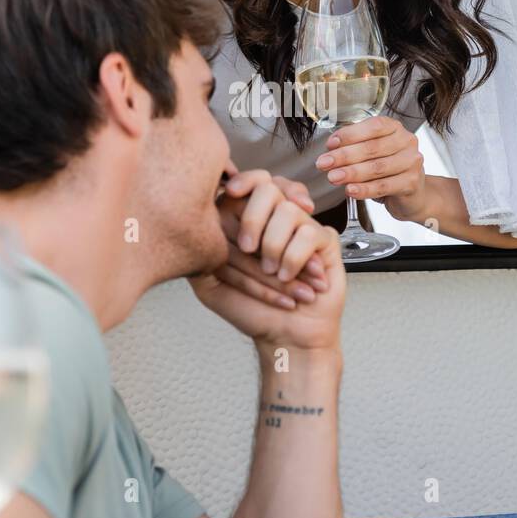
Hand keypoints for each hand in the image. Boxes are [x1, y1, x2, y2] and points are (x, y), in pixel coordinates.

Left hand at [189, 168, 345, 350]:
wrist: (286, 336)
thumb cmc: (252, 312)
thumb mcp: (210, 284)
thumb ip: (200, 252)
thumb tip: (193, 222)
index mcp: (251, 222)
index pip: (247, 184)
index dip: (242, 181)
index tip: (231, 192)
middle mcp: (277, 220)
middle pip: (268, 187)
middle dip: (254, 217)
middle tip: (249, 248)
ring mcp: (301, 227)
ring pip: (287, 209)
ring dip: (275, 246)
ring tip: (274, 272)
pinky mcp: (323, 240)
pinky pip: (309, 232)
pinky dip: (295, 258)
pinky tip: (292, 276)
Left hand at [314, 116, 428, 221]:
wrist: (411, 193)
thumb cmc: (388, 169)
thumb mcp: (372, 152)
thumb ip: (354, 147)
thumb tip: (331, 149)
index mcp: (394, 128)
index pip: (373, 126)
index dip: (350, 134)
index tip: (330, 144)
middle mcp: (406, 141)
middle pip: (372, 148)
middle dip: (344, 156)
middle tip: (324, 163)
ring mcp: (411, 162)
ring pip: (377, 167)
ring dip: (351, 173)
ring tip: (333, 177)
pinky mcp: (411, 182)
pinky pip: (383, 186)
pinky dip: (364, 189)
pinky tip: (350, 190)